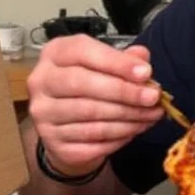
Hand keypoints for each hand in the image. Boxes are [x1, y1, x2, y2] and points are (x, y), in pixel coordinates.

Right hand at [26, 36, 163, 177]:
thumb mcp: (104, 66)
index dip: (116, 63)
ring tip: (152, 114)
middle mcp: (41, 82)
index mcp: (54, 54)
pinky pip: (93, 140)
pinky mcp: (53, 142)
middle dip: (124, 92)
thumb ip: (123, 59)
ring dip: (128, 116)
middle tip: (153, 98)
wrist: (66, 128)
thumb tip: (142, 59)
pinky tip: (135, 129)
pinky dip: (120, 136)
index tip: (145, 73)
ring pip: (91, 116)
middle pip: (83, 84)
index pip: (82, 52)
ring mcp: (43, 115)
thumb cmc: (88, 88)